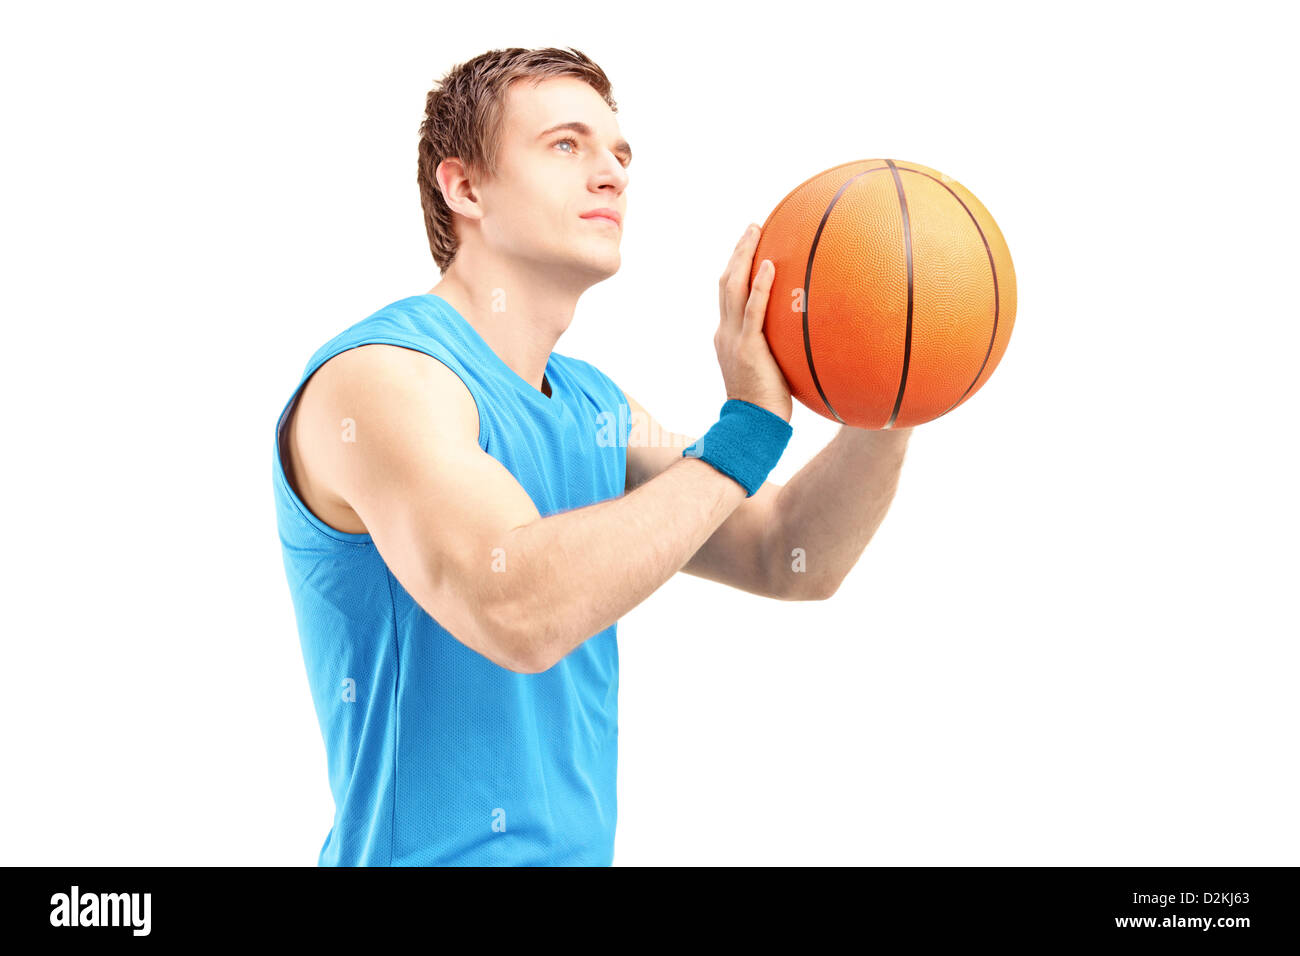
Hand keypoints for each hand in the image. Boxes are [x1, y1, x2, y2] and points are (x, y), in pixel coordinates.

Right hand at [715, 223, 792, 421]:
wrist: (751, 426)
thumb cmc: (765, 405)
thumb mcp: (768, 370)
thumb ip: (777, 350)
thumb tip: (803, 338)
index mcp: (727, 337)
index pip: (728, 295)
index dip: (736, 269)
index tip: (749, 248)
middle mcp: (725, 332)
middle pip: (726, 282)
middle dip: (738, 252)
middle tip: (752, 227)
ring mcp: (733, 338)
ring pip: (732, 287)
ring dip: (743, 256)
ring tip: (756, 232)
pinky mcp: (747, 347)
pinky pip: (752, 310)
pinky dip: (759, 286)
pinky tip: (769, 265)